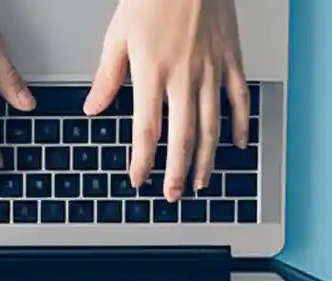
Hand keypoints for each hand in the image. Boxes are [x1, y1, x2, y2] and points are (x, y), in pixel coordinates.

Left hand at [85, 0, 250, 201]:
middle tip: (171, 195)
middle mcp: (184, 77)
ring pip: (211, 125)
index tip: (138, 180)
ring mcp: (212, 70)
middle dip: (176, 171)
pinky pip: (239, 99)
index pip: (146, 130)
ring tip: (199, 182)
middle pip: (182, 137)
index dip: (143, 161)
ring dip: (205, 159)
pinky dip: (239, 125)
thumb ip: (107, 77)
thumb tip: (92, 109)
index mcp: (152, 74)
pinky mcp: (232, 59)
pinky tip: (235, 145)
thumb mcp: (118, 36)